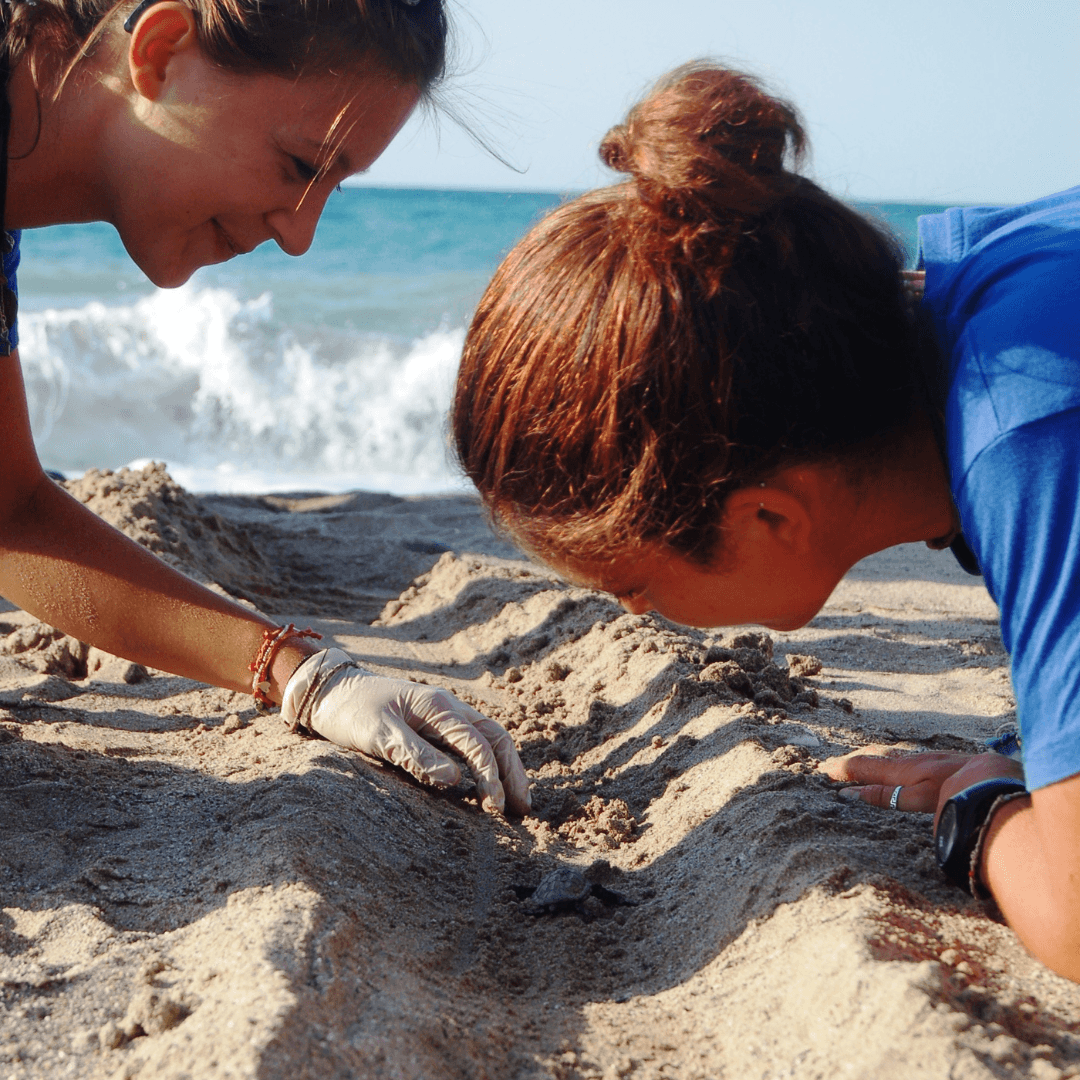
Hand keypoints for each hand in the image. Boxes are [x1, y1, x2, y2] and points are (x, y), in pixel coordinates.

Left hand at [282, 649, 530, 815]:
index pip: (477, 742)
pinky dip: (487, 765)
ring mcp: (443, 717)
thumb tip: (455, 781)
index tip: (495, 807)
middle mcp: (448, 708)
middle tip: (522, 810)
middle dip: (512, 772)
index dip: (491, 776)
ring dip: (504, 768)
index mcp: (437, 705)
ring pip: (487, 739)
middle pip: (495, 737)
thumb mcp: (378, 734)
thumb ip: (415, 755)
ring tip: (516, 802)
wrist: (328, 691)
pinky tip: (488, 788)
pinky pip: (470, 745)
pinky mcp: (434, 728)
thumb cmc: (350, 710)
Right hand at [820, 745, 980, 812]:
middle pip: (876, 758)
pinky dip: (889, 758)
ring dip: (870, 758)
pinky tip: (896, 761)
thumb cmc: (961, 794)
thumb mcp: (921, 800)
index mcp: (905, 770)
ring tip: (856, 761)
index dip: (844, 770)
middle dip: (852, 761)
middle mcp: (914, 760)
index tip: (823, 771)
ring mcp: (930, 758)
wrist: (999, 779)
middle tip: (830, 766)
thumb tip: (853, 792)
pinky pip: (906, 756)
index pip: (866, 768)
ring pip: (891, 755)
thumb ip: (888, 796)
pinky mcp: (944, 761)